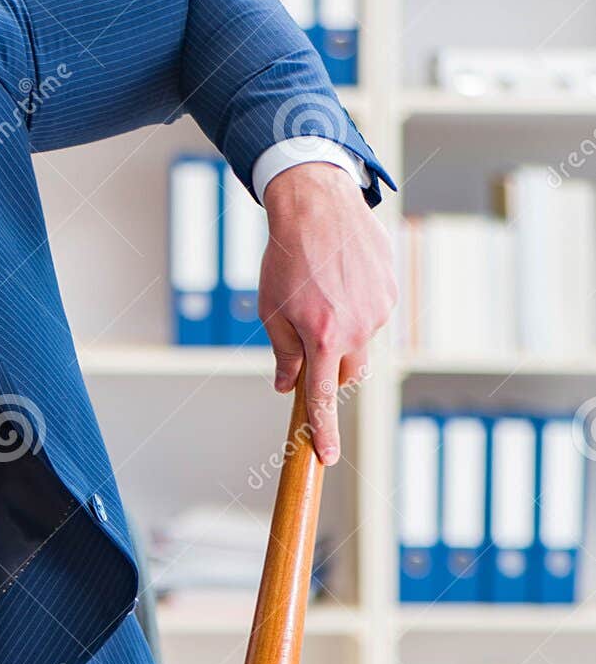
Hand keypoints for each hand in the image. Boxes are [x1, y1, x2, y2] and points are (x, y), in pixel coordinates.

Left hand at [257, 162, 396, 464]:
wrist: (318, 205)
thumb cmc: (286, 259)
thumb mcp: (271, 310)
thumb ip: (283, 353)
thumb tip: (287, 386)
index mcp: (323, 337)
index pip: (322, 397)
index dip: (323, 431)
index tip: (327, 457)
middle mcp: (357, 328)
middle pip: (346, 374)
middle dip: (328, 369)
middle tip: (309, 339)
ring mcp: (379, 309)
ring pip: (361, 343)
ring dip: (342, 334)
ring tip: (323, 295)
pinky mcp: (391, 290)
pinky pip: (373, 315)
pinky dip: (356, 308)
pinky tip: (340, 279)